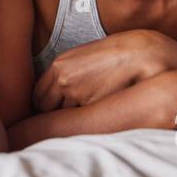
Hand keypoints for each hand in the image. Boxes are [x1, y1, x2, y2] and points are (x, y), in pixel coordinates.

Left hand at [34, 29, 176, 111]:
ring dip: (69, 120)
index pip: (38, 94)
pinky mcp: (93, 105)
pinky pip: (80, 120)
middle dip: (51, 114)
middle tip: (60, 121)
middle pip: (44, 108)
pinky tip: (93, 119)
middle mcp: (63, 79)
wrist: (138, 54)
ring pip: (62, 117)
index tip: (49, 110)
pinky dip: (84, 122)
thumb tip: (61, 91)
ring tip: (79, 121)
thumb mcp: (84, 58)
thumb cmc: (115, 55)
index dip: (43, 104)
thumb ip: (68, 73)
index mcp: (59, 65)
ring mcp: (77, 94)